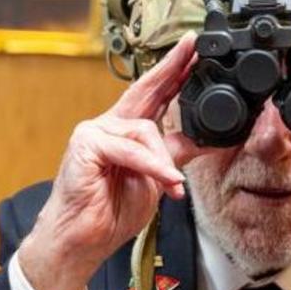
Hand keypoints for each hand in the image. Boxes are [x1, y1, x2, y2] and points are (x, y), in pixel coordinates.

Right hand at [18, 32, 204, 289]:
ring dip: (164, 161)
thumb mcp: (157, 179)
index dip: (173, 73)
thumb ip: (175, 155)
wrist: (84, 239)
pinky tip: (165, 181)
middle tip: (192, 49)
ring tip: (172, 185)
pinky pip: (129, 150)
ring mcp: (95, 133)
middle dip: (171, 70)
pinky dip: (151, 167)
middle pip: (144, 91)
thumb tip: (206, 139)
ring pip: (145, 130)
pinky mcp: (86, 145)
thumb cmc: (112, 211)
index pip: (153, 95)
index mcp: (126, 132)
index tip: (193, 52)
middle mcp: (109, 126)